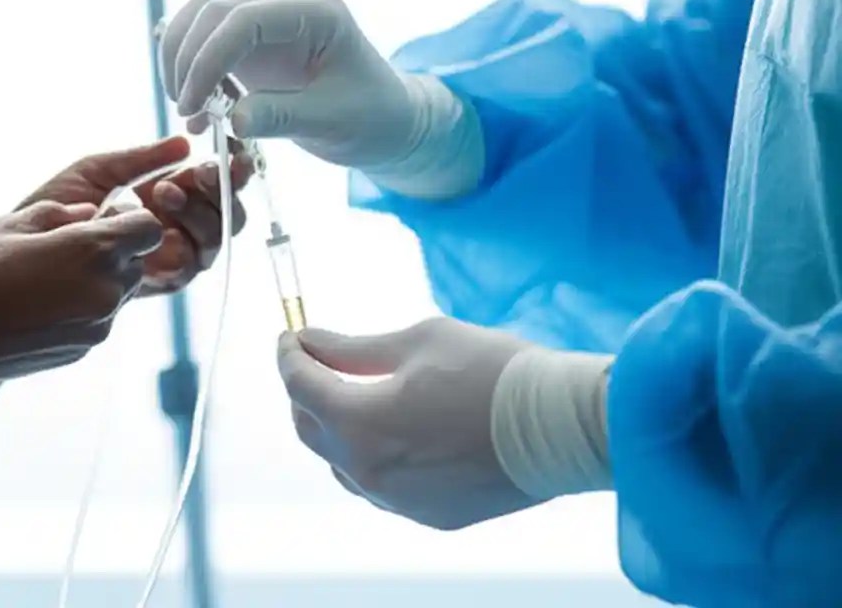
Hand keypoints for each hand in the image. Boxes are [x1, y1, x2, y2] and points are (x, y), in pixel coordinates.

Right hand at [0, 200, 163, 382]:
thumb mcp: (13, 224)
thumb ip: (61, 214)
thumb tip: (91, 213)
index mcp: (95, 250)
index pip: (150, 228)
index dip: (129, 221)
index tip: (100, 219)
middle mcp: (106, 290)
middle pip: (136, 264)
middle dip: (113, 253)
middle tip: (66, 249)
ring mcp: (96, 327)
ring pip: (117, 296)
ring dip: (95, 283)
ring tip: (45, 279)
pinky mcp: (80, 352)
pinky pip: (95, 323)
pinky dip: (79, 311)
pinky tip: (36, 307)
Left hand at [21, 136, 252, 295]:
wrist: (24, 245)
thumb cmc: (56, 209)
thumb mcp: (98, 171)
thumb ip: (141, 159)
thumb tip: (183, 142)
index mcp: (168, 203)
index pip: (213, 190)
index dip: (228, 173)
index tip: (228, 154)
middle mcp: (176, 233)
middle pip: (224, 218)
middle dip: (219, 192)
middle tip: (200, 173)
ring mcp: (169, 260)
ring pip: (212, 241)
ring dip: (200, 213)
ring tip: (166, 191)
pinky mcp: (155, 284)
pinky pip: (187, 267)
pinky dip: (181, 242)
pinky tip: (161, 220)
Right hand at [160, 0, 482, 198]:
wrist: (389, 123)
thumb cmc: (373, 117)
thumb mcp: (333, 121)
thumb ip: (282, 117)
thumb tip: (232, 118)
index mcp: (315, 13)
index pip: (243, 19)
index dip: (208, 58)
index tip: (192, 102)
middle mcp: (287, 9)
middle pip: (213, 10)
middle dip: (188, 56)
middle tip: (185, 107)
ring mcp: (269, 26)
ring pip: (204, 19)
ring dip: (183, 58)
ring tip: (186, 108)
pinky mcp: (256, 48)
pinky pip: (210, 46)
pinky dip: (194, 74)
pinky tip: (197, 115)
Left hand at [275, 319, 540, 530]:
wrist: (561, 427)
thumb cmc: (493, 371)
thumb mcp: (417, 342)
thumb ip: (353, 348)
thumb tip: (310, 340)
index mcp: (360, 423)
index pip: (300, 386)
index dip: (289, 355)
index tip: (290, 335)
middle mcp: (368, 472)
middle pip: (310, 429)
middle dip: (305, 392)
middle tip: (317, 362)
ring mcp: (398, 500)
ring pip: (342, 464)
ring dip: (337, 428)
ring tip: (352, 395)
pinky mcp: (428, 515)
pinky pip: (380, 486)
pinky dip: (372, 456)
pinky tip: (391, 433)